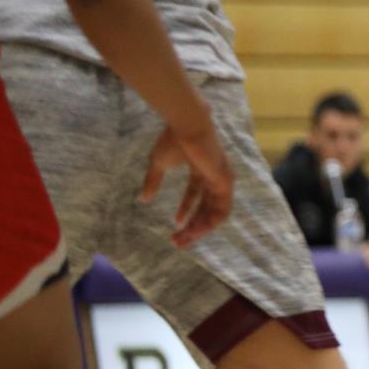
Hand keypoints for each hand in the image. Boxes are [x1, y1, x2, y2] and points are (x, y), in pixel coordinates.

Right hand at [143, 121, 233, 248]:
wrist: (187, 126)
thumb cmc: (173, 140)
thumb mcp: (158, 164)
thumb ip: (153, 181)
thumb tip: (143, 199)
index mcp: (200, 171)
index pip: (195, 197)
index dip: (185, 212)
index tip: (174, 228)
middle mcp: (214, 177)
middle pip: (206, 208)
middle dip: (192, 226)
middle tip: (177, 242)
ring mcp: (222, 180)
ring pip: (215, 212)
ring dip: (200, 228)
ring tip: (184, 240)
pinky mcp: (225, 182)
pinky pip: (221, 209)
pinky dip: (210, 222)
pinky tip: (196, 231)